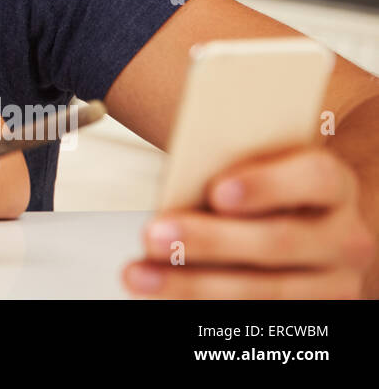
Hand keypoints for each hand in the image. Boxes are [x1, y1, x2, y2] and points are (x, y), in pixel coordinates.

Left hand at [123, 147, 375, 297]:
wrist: (300, 221)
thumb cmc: (262, 183)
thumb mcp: (255, 165)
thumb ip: (229, 170)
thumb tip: (179, 190)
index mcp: (333, 184)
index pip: (314, 178)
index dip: (266, 185)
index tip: (215, 192)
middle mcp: (344, 237)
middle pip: (279, 241)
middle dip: (210, 241)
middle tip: (151, 236)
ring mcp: (334, 283)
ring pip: (266, 291)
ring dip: (193, 285)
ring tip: (138, 274)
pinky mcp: (312, 314)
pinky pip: (256, 317)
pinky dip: (203, 305)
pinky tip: (163, 295)